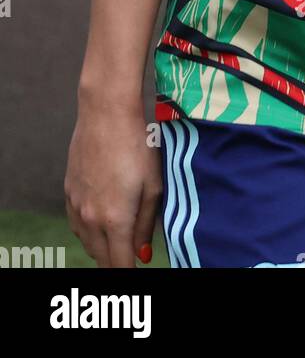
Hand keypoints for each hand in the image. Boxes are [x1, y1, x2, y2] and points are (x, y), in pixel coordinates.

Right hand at [65, 102, 161, 267]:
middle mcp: (91, 218)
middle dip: (116, 262)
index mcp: (115, 219)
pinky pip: (77, 225)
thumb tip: (143, 255)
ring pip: (87, 243)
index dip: (130, 272)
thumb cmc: (138, 145)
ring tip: (119, 240)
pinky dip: (89, 231)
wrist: (106, 114)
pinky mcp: (68, 193)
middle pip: (101, 257)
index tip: (138, 268)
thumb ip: (146, 224)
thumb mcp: (152, 185)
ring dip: (102, 247)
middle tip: (131, 256)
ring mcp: (76, 206)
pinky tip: (101, 221)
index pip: (119, 264)